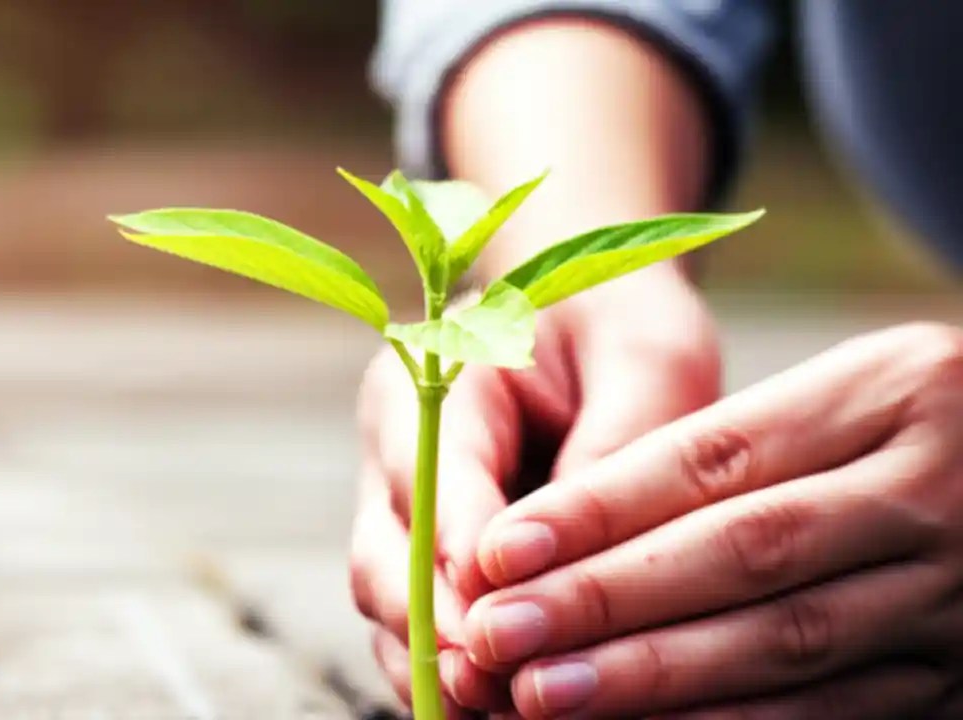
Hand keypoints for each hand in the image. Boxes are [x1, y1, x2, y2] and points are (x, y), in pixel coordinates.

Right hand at [348, 270, 720, 713]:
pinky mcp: (427, 549)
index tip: (492, 618)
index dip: (457, 549)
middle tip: (486, 683)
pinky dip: (448, 668)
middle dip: (432, 622)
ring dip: (432, 659)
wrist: (595, 320)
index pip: (433, 468)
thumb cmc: (626, 329)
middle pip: (385, 546)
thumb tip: (579, 566)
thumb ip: (618, 445)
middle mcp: (402, 441)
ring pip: (389, 594)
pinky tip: (497, 707)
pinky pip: (418, 619)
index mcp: (441, 373)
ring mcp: (404, 500)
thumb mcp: (651, 361)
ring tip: (489, 710)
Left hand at [467, 322, 962, 718]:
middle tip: (498, 634)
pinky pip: (835, 712)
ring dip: (654, 680)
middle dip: (607, 601)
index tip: (499, 550)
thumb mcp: (836, 388)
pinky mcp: (954, 674)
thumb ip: (717, 446)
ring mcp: (954, 594)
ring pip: (785, 644)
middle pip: (742, 553)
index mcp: (891, 393)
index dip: (598, 510)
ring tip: (542, 695)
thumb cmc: (903, 417)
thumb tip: (547, 526)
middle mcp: (930, 493)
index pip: (714, 457)